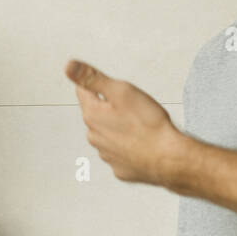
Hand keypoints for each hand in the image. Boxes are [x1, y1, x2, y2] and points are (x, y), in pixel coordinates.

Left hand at [66, 59, 184, 185]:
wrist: (167, 158)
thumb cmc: (148, 124)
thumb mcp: (120, 91)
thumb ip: (92, 78)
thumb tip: (69, 66)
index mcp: (92, 115)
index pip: (83, 92)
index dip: (98, 85)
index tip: (112, 86)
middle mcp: (94, 137)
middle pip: (97, 114)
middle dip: (110, 108)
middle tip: (133, 106)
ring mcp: (106, 155)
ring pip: (108, 134)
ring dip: (119, 128)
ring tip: (140, 125)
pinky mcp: (120, 168)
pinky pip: (121, 152)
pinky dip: (129, 146)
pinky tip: (142, 143)